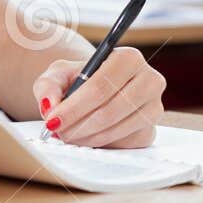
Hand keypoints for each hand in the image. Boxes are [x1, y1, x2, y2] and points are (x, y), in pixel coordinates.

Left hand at [31, 46, 164, 148]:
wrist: (96, 89)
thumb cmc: (79, 78)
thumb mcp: (59, 74)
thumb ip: (49, 85)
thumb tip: (50, 106)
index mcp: (128, 58)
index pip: (100, 86)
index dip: (74, 107)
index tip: (53, 120)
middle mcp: (149, 81)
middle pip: (110, 110)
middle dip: (78, 125)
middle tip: (57, 131)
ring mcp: (154, 108)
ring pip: (117, 129)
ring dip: (87, 137)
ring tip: (67, 134)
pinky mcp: (150, 131)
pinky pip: (124, 143)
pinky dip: (100, 144)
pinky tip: (85, 137)